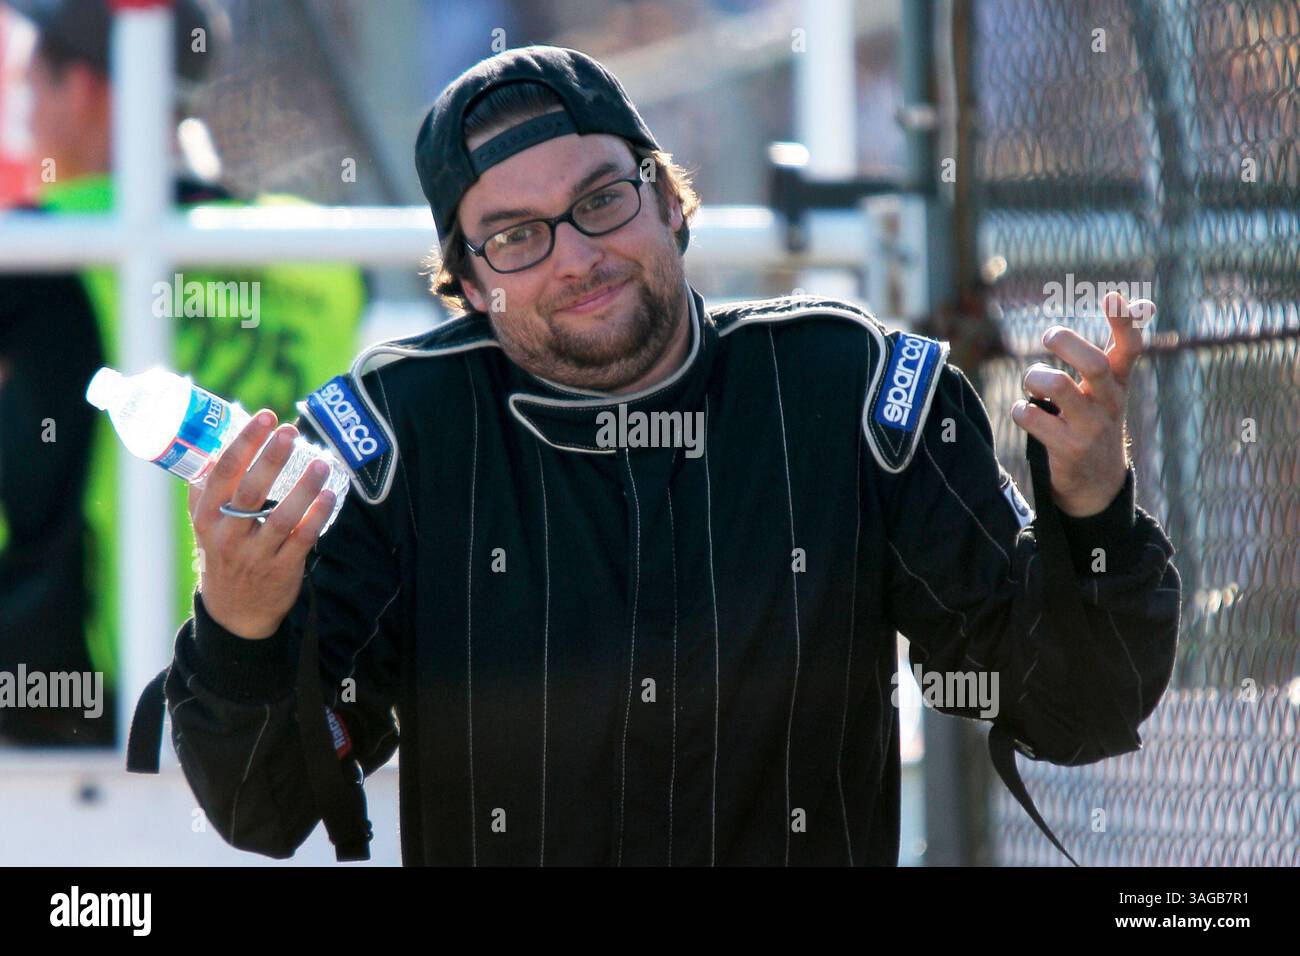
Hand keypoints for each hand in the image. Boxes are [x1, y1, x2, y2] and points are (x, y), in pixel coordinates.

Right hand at [188, 409, 336, 638]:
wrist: (234, 612)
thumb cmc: (222, 554)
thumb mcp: (205, 525)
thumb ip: (206, 489)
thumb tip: (212, 442)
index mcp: (207, 517)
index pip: (223, 472)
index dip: (244, 442)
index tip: (265, 417)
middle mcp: (228, 535)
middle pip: (250, 490)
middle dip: (271, 457)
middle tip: (291, 431)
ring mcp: (256, 554)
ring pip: (281, 516)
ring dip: (304, 487)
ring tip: (321, 463)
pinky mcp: (282, 569)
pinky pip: (302, 539)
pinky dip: (317, 516)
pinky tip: (330, 496)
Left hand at [1011, 291, 1152, 517]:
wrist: (1098, 483)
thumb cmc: (1097, 421)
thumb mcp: (1112, 388)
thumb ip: (1118, 348)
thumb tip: (1135, 299)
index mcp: (1120, 384)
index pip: (1131, 349)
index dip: (1124, 322)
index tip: (1113, 296)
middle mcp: (1110, 404)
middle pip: (1095, 364)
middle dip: (1067, 342)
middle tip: (1049, 336)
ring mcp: (1090, 428)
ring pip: (1058, 386)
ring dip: (1035, 377)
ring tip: (1032, 383)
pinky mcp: (1068, 449)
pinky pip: (1032, 416)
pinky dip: (1020, 409)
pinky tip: (1024, 413)